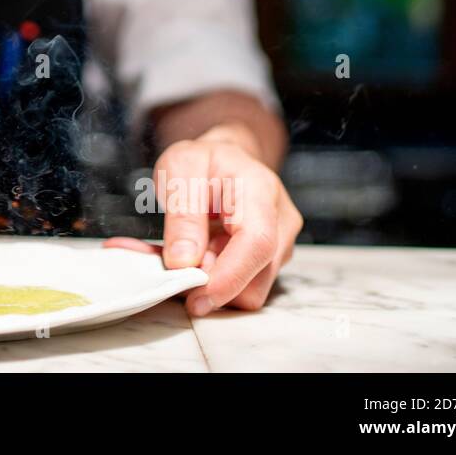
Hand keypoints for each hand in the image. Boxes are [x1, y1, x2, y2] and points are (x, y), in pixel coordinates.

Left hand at [104, 124, 302, 314]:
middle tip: (174, 262)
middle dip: (213, 283)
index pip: (257, 243)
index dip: (229, 277)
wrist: (227, 158)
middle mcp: (281, 221)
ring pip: (248, 289)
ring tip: (180, 252)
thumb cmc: (205, 160)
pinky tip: (189, 258)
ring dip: (208, 283)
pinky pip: (241, 286)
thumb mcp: (179, 169)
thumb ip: (182, 215)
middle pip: (257, 277)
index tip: (196, 296)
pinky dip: (210, 281)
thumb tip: (183, 262)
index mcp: (260, 190)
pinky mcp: (269, 261)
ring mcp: (280, 244)